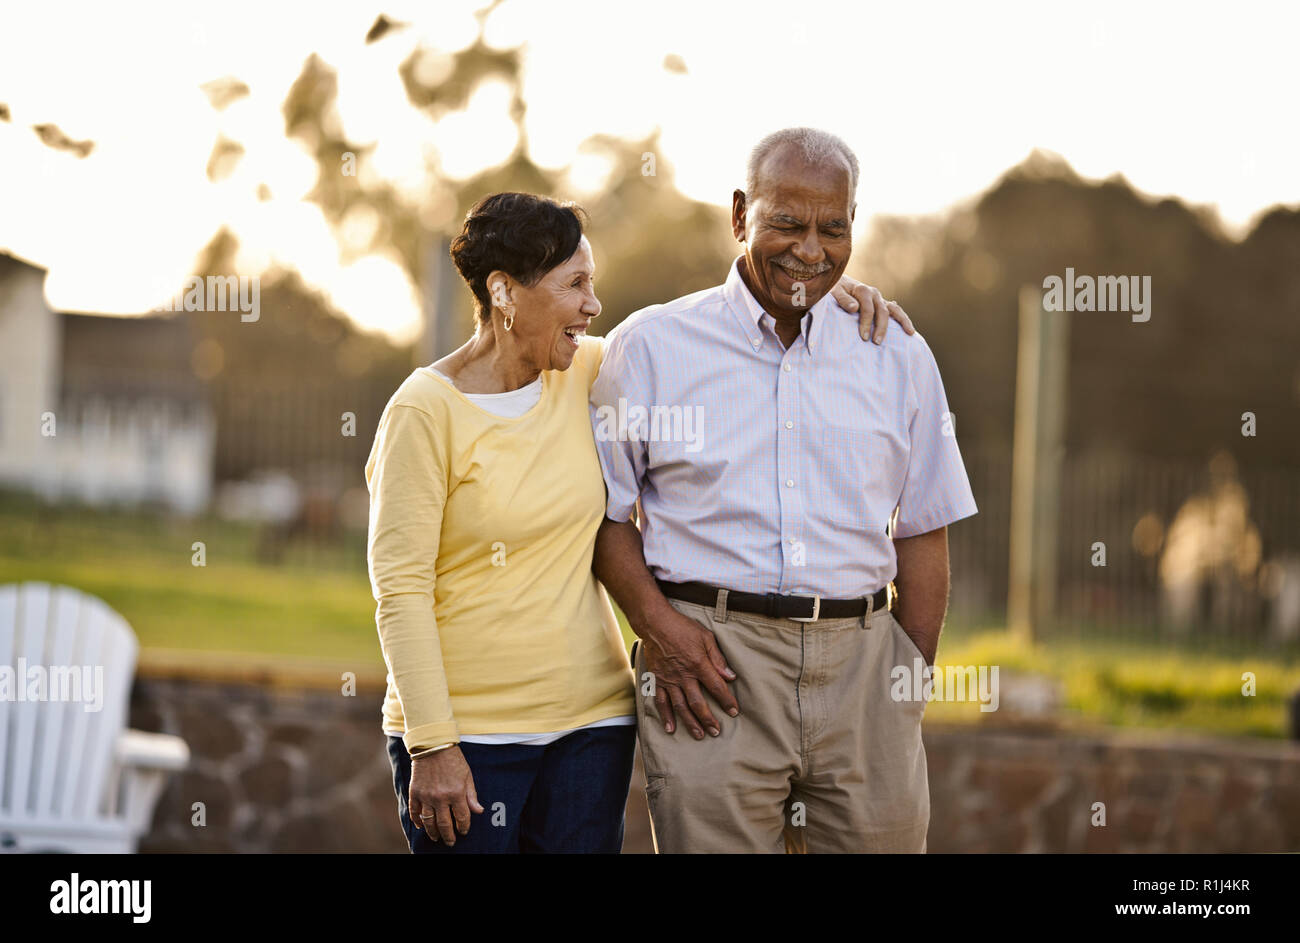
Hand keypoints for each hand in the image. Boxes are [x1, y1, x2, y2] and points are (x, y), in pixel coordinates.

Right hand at [408, 746, 483, 845]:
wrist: (433, 746)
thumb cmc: (453, 759)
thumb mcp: (467, 775)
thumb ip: (472, 795)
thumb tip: (479, 811)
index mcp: (456, 793)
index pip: (461, 818)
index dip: (463, 827)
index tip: (464, 832)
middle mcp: (440, 797)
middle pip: (444, 824)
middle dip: (448, 836)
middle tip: (450, 842)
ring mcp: (426, 796)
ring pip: (429, 822)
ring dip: (433, 832)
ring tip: (436, 838)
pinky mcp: (415, 792)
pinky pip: (415, 812)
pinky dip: (417, 821)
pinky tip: (421, 826)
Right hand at [638, 606, 738, 738]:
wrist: (655, 623)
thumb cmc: (682, 627)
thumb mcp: (706, 637)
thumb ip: (718, 658)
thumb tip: (730, 676)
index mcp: (699, 664)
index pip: (716, 687)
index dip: (726, 700)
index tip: (734, 712)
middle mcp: (684, 675)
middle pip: (698, 702)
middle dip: (708, 719)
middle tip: (716, 732)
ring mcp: (669, 680)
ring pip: (680, 706)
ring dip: (690, 722)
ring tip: (698, 735)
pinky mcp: (657, 680)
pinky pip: (661, 701)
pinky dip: (666, 716)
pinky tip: (670, 728)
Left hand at [831, 275, 915, 344]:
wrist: (837, 282)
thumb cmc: (833, 289)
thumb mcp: (833, 292)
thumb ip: (843, 299)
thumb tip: (854, 308)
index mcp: (863, 290)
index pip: (867, 309)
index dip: (866, 323)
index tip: (863, 337)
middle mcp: (874, 294)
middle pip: (882, 312)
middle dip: (881, 328)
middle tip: (876, 342)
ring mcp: (879, 299)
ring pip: (894, 310)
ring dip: (902, 322)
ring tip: (910, 333)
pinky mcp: (881, 304)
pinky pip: (895, 311)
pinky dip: (902, 319)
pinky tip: (908, 329)